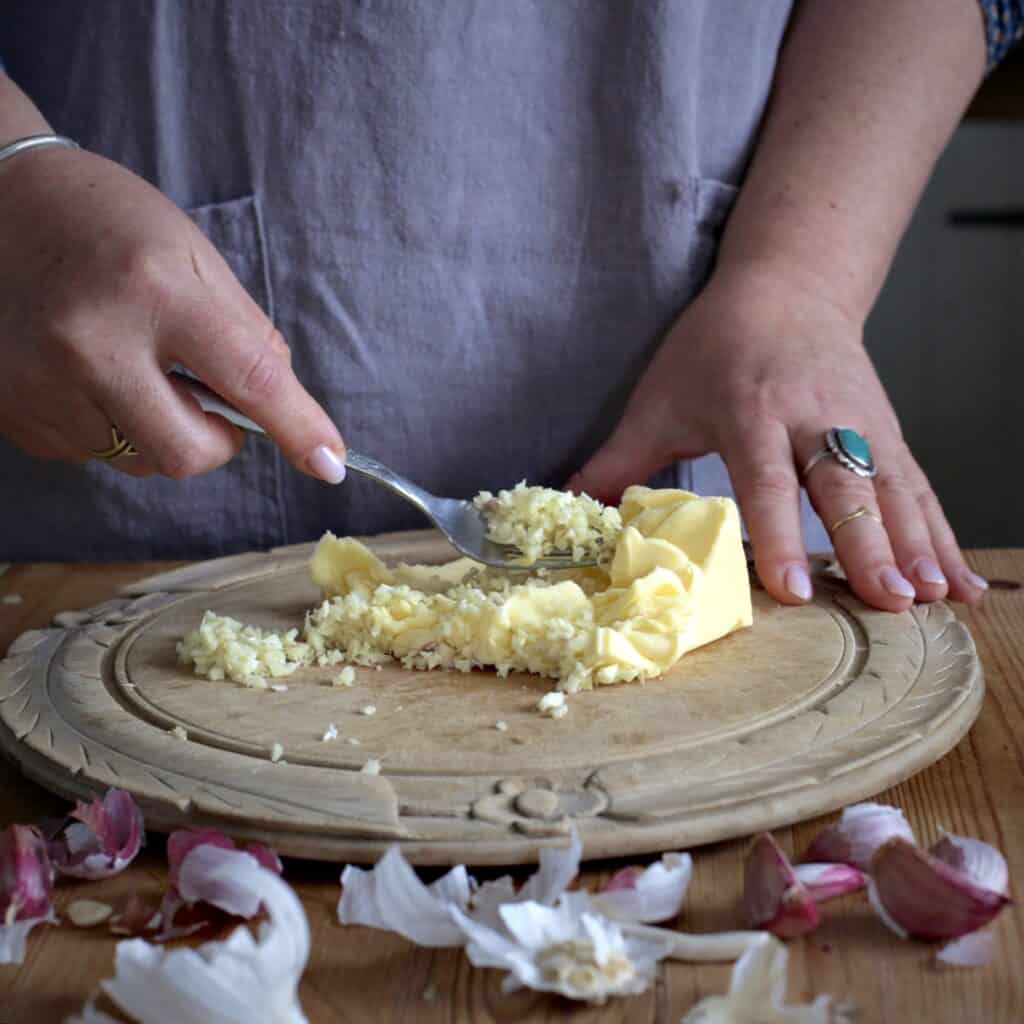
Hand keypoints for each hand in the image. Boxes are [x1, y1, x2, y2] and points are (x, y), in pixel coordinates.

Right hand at [0, 146, 345, 481]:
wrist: (1, 205)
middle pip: (188, 453)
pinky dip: (114, 425)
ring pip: (142, 461)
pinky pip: (95, 453)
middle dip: (216, 440)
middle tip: (206, 395)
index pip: (248, 379)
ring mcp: (44, 383)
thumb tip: (289, 413)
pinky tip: (93, 373)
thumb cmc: (113, 223)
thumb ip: (249, 337)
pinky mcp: (16, 412)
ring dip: (161, 431)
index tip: (330, 463)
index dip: (296, 428)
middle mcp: (92, 343)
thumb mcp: (196, 258)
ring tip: (137, 368)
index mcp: (155, 290)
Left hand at [567, 266, 986, 610]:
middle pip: (846, 484)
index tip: (795, 589)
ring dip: (916, 545)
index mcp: (751, 409)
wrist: (786, 284)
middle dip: (871, 545)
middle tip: (890, 601)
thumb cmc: (715, 345)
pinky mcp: (887, 429)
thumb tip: (570, 505)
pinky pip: (918, 486)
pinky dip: (940, 534)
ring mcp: (861, 421)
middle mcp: (815, 416)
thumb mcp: (659, 397)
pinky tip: (955, 580)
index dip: (782, 534)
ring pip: (894, 488)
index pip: (768, 478)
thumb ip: (619, 458)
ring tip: (932, 600)